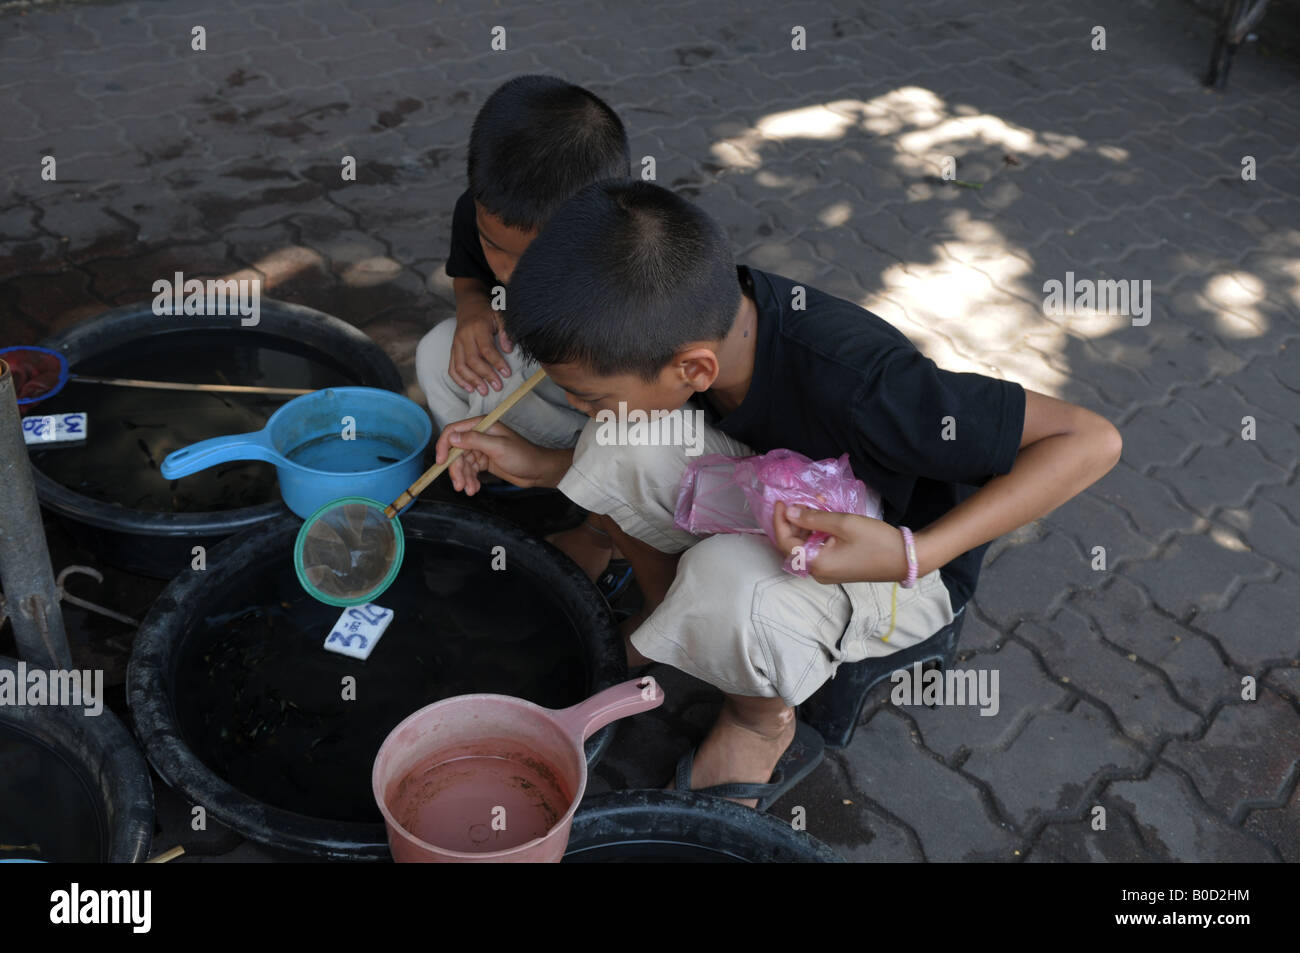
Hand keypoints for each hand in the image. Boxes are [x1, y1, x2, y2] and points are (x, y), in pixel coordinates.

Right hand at [434, 416, 565, 494]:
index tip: (440, 462)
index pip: (453, 431)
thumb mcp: (498, 447)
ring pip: (462, 464)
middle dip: (456, 470)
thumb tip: (452, 438)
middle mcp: (478, 435)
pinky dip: (470, 480)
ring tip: (470, 490)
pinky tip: (474, 489)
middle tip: (460, 486)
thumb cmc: (523, 456)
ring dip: (463, 478)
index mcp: (481, 425)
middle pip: (455, 452)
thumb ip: (474, 440)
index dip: (444, 446)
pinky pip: (469, 471)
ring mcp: (481, 449)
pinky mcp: (484, 461)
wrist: (538, 471)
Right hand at [449, 304, 512, 394]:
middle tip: (497, 387)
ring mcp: (456, 344)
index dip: (497, 362)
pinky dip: (459, 380)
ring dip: (472, 381)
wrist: (469, 304)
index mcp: (477, 327)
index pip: (486, 349)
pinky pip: (452, 367)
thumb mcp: (500, 316)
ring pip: (460, 366)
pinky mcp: (452, 350)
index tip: (506, 374)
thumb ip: (505, 331)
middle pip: (472, 360)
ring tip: (484, 391)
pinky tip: (470, 389)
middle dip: (485, 375)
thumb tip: (509, 349)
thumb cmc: (487, 312)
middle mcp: (464, 336)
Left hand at [771, 502, 909, 584]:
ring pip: (807, 546)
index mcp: (816, 564)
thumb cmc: (875, 540)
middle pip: (794, 545)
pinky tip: (826, 516)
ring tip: (816, 503)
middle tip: (800, 500)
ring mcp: (827, 572)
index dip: (780, 521)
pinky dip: (818, 532)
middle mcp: (817, 572)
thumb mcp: (843, 523)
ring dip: (808, 525)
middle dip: (794, 521)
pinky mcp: (837, 568)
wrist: (905, 558)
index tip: (781, 501)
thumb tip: (789, 513)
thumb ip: (813, 518)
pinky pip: (819, 549)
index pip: (785, 542)